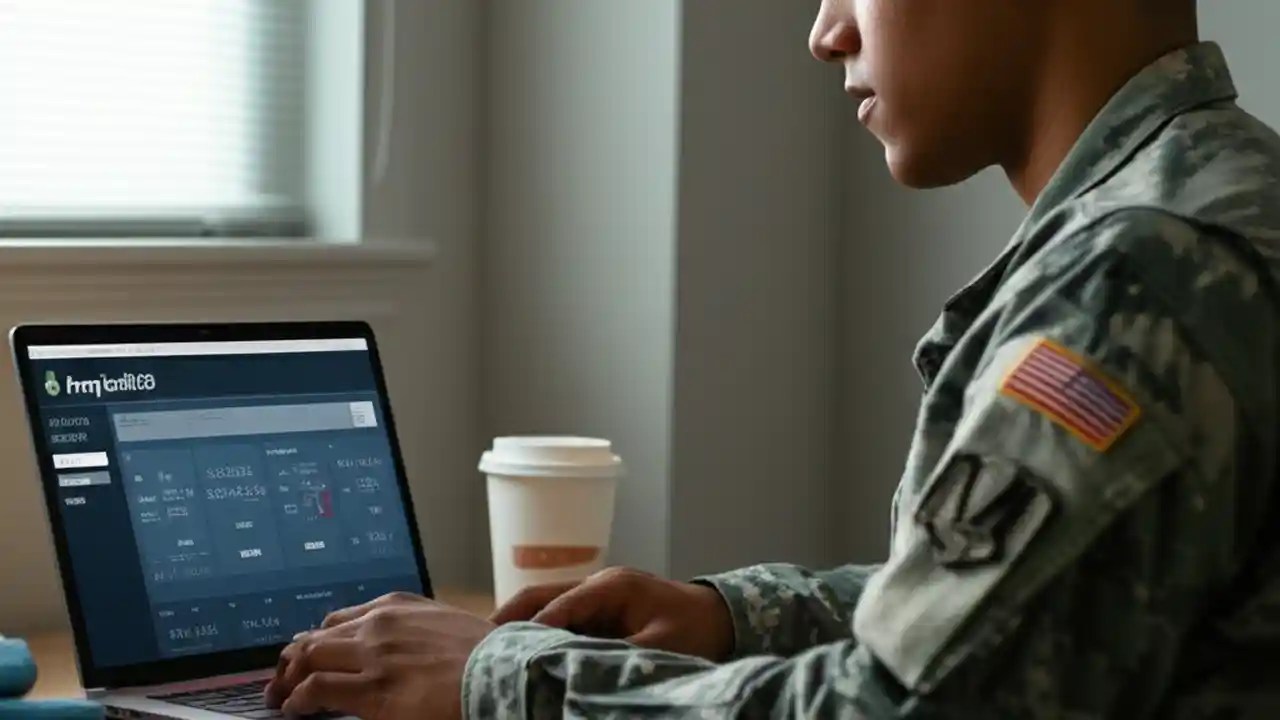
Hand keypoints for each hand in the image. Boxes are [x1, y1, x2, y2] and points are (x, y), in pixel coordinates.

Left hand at [265, 592, 494, 719]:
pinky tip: (295, 709)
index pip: (340, 619)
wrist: (501, 673)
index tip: (310, 654)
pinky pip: (318, 690)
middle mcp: (377, 624)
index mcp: (396, 606)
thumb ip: (414, 632)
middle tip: (282, 679)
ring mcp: (372, 655)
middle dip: (294, 659)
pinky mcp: (372, 690)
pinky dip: (299, 699)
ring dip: (290, 680)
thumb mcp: (445, 626)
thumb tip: (398, 653)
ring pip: (310, 659)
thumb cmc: (485, 655)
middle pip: (317, 637)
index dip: (319, 640)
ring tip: (282, 697)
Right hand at [490, 567, 733, 660]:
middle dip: (507, 621)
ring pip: (543, 606)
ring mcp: (595, 595)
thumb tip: (575, 669)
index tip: (500, 654)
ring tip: (488, 652)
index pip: (556, 607)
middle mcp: (596, 584)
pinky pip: (559, 618)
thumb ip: (616, 656)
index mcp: (610, 586)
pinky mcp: (598, 610)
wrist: (720, 617)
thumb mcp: (658, 647)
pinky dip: (537, 633)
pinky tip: (521, 654)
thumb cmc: (695, 630)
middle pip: (538, 597)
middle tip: (475, 648)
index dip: (528, 631)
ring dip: (518, 626)